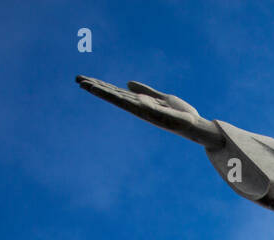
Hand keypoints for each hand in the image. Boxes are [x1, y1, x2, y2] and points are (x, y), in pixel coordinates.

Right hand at [75, 76, 224, 148]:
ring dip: (103, 92)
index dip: (102, 86)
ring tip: (86, 85)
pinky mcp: (152, 113)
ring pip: (119, 100)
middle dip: (96, 88)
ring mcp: (144, 111)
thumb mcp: (162, 97)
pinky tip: (112, 90)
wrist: (196, 126)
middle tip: (77, 79)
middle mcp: (139, 108)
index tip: (86, 80)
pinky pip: (134, 105)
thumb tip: (128, 83)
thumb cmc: (182, 114)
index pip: (117, 93)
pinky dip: (122, 98)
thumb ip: (146, 91)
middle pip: (113, 95)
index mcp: (141, 103)